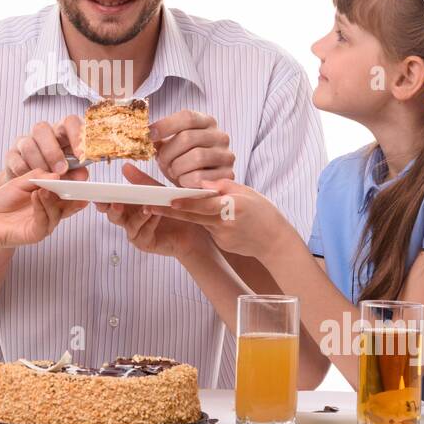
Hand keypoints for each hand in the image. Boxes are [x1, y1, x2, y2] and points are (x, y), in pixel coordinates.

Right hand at [0, 115, 84, 187]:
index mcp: (62, 132)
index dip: (76, 135)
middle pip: (42, 129)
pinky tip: (33, 182)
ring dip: (39, 163)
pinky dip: (26, 173)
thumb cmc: (57, 174)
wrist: (31, 185)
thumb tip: (81, 176)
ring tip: (47, 179)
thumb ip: (77, 174)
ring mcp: (24, 142)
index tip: (82, 156)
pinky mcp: (12, 156)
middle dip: (53, 151)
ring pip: (28, 145)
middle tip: (61, 171)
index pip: (69, 122)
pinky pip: (16, 161)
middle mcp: (42, 133)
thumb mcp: (71, 173)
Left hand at [0, 168, 90, 249]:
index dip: (76, 182)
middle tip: (73, 181)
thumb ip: (37, 176)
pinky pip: (44, 221)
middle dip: (72, 192)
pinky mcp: (37, 233)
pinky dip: (41, 208)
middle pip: (69, 203)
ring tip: (45, 188)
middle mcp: (52, 210)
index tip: (80, 173)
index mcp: (51, 196)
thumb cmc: (4, 199)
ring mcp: (46, 222)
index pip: (69, 190)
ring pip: (57, 212)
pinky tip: (36, 197)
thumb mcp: (20, 182)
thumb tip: (57, 175)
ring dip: (52, 199)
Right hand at [95, 164, 212, 259]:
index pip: (109, 203)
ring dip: (138, 216)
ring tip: (146, 207)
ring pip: (129, 225)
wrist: (190, 228)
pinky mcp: (145, 243)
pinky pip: (143, 233)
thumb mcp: (157, 190)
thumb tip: (124, 166)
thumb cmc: (171, 208)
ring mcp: (135, 233)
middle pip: (113, 216)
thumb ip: (141, 181)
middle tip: (116, 204)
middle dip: (112, 209)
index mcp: (127, 206)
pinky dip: (150, 223)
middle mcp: (128, 220)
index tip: (97, 193)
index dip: (102, 199)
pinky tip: (157, 215)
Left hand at [145, 178, 294, 261]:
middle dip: (168, 210)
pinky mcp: (220, 242)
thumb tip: (200, 181)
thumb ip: (223, 186)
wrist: (275, 241)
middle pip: (192, 215)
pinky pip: (205, 228)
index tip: (168, 200)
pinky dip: (199, 221)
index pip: (204, 203)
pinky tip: (196, 216)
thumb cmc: (262, 212)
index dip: (186, 203)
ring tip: (153, 208)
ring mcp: (221, 235)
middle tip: (147, 206)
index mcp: (233, 206)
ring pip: (195, 221)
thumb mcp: (246, 193)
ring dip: (176, 215)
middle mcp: (225, 222)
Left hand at [149, 109, 235, 187]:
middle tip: (161, 161)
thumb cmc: (183, 161)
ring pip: (196, 157)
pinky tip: (183, 181)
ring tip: (173, 171)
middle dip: (168, 152)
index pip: (187, 117)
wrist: (201, 184)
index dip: (165, 125)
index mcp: (206, 122)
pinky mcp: (227, 175)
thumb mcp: (172, 145)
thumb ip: (160, 138)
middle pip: (188, 137)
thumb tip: (144, 132)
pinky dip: (185, 180)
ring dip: (177, 167)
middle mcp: (220, 136)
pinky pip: (200, 177)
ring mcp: (226, 155)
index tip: (149, 136)